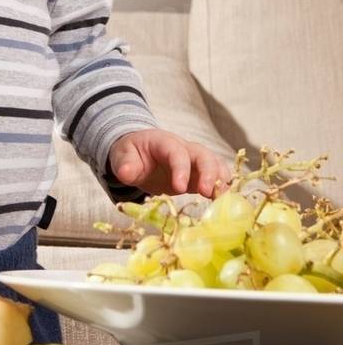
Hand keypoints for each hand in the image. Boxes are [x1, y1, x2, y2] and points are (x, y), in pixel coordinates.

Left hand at [108, 130, 231, 199]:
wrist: (138, 154)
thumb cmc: (131, 154)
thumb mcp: (122, 156)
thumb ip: (125, 163)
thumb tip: (126, 172)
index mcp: (164, 142)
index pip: (176, 152)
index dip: (181, 168)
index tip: (179, 188)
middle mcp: (183, 148)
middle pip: (202, 155)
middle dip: (208, 172)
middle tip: (207, 193)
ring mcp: (193, 161)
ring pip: (214, 163)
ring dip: (220, 179)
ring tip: (221, 198)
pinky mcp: (198, 175)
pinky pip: (216, 176)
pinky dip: (222, 186)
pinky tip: (223, 201)